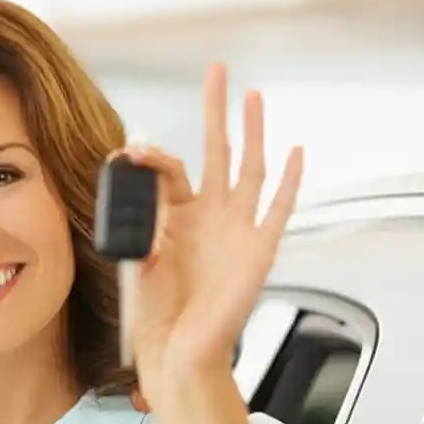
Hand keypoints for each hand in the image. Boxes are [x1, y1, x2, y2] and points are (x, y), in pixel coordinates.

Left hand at [118, 64, 302, 410]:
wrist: (177, 350)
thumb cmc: (155, 313)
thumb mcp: (137, 256)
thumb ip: (138, 218)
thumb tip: (131, 182)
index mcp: (175, 218)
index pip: (168, 169)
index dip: (150, 157)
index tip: (128, 151)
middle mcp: (208, 217)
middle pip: (216, 150)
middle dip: (216, 111)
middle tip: (216, 73)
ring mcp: (236, 229)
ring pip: (249, 168)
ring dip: (252, 131)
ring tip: (253, 95)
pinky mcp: (258, 248)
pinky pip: (278, 208)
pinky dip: (289, 181)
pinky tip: (295, 152)